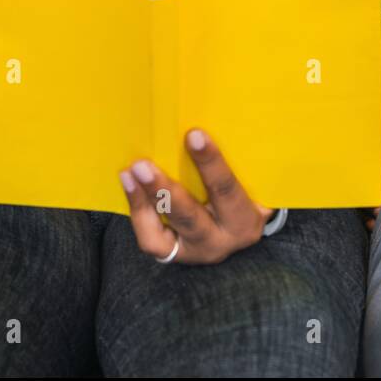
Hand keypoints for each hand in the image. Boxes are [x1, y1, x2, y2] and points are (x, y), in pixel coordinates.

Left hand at [118, 128, 271, 264]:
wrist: (239, 227)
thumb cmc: (245, 193)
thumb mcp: (250, 181)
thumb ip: (239, 160)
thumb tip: (205, 126)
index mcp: (245, 220)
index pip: (226, 190)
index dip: (211, 163)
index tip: (194, 135)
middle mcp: (219, 241)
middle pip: (189, 217)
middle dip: (164, 191)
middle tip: (143, 166)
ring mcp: (192, 251)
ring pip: (162, 235)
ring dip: (142, 202)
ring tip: (129, 173)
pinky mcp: (171, 254)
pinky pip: (150, 239)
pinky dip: (137, 211)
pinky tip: (129, 183)